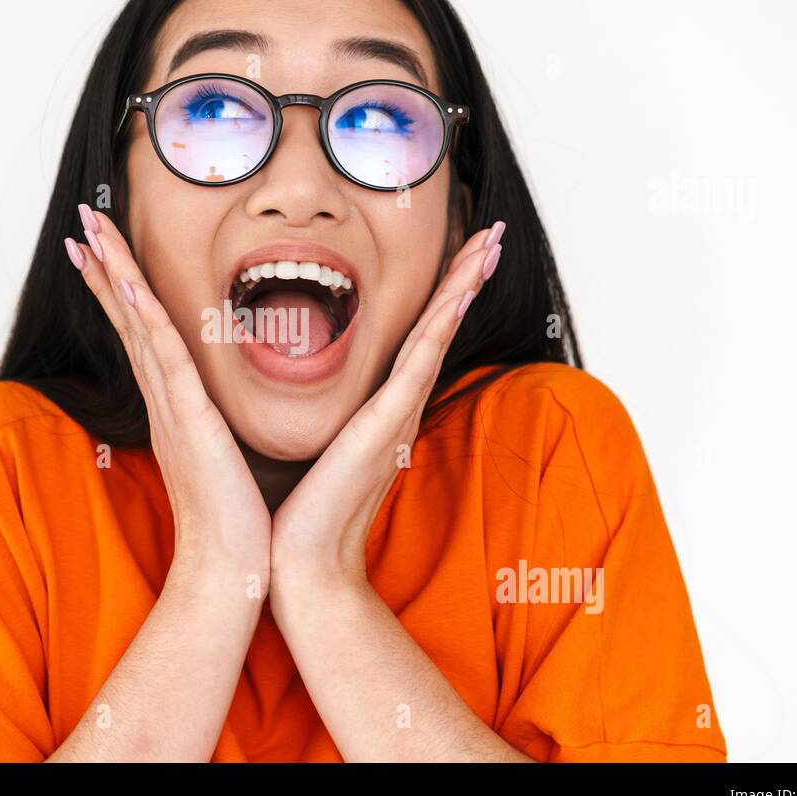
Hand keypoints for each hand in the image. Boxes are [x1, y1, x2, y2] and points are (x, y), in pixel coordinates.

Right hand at [66, 203, 270, 584]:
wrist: (228, 566)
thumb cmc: (232, 517)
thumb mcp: (222, 454)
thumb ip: (213, 424)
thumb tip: (215, 406)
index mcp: (174, 406)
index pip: (142, 334)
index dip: (121, 290)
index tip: (103, 252)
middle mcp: (164, 400)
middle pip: (128, 319)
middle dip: (106, 268)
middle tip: (84, 223)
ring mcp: (172, 407)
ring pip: (137, 327)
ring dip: (114, 277)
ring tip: (91, 233)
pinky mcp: (189, 420)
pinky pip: (163, 357)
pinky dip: (143, 318)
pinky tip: (129, 283)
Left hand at [268, 221, 506, 601]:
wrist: (302, 564)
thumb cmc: (306, 511)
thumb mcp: (322, 449)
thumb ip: (335, 421)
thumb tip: (331, 403)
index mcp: (382, 408)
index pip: (419, 337)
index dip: (443, 292)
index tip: (461, 251)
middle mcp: (398, 407)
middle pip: (440, 327)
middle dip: (466, 276)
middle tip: (494, 231)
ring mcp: (396, 416)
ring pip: (436, 336)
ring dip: (464, 286)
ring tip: (489, 243)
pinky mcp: (385, 428)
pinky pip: (418, 367)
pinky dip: (440, 327)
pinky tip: (458, 293)